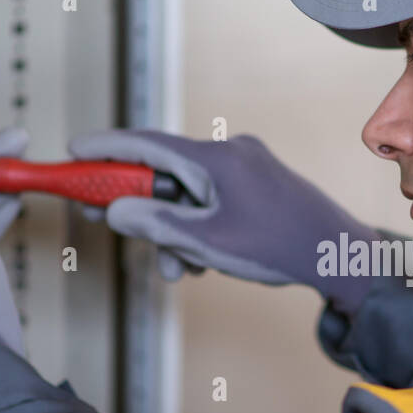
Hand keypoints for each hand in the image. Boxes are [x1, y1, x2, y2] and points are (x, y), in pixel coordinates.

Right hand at [67, 130, 379, 312]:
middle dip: (140, 208)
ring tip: (181, 268)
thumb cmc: (279, 246)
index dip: (106, 149)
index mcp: (217, 158)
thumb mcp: (209, 241)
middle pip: (164, 172)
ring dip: (173, 230)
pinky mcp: (256, 183)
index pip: (148, 145)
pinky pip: (210, 198)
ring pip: (188, 193)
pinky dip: (197, 226)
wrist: (338, 255)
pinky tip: (203, 259)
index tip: (73, 151)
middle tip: (105, 221)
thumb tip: (114, 211)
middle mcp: (231, 152)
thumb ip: (158, 225)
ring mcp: (246, 166)